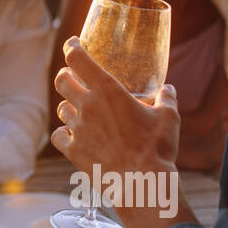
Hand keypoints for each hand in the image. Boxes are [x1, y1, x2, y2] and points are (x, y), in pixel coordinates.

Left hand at [51, 36, 179, 178]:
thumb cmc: (157, 148)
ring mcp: (77, 128)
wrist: (142, 183)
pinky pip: (58, 135)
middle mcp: (87, 105)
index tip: (72, 43)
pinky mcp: (73, 150)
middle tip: (73, 78)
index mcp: (108, 90)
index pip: (78, 59)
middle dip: (66, 76)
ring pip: (61, 108)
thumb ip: (167, 99)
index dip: (72, 47)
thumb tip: (168, 89)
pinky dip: (63, 133)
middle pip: (62, 81)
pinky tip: (71, 134)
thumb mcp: (169, 117)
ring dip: (69, 106)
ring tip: (80, 109)